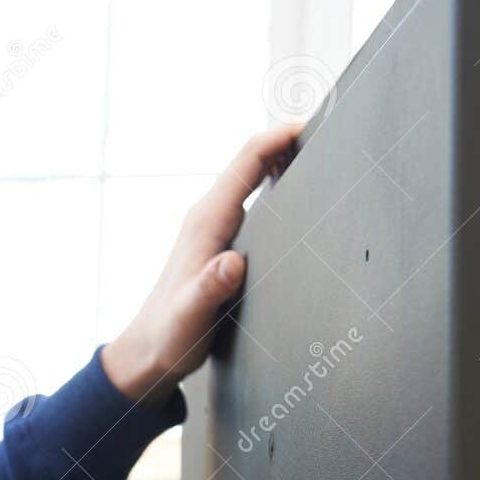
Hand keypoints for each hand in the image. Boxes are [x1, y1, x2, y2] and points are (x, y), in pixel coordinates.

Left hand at [101, 124, 301, 403]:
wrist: (149, 353)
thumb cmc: (169, 335)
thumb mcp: (191, 314)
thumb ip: (210, 288)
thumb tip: (231, 263)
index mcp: (207, 222)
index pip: (248, 160)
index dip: (281, 136)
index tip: (314, 126)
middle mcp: (209, 218)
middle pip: (253, 162)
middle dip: (288, 142)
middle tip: (331, 136)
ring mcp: (213, 229)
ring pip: (252, 180)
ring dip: (283, 162)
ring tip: (321, 157)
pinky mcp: (218, 244)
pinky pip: (251, 202)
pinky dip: (275, 188)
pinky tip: (296, 199)